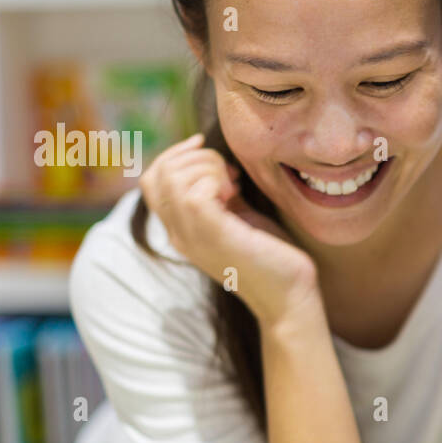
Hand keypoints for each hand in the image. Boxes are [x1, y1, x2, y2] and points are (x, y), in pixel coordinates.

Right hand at [139, 133, 319, 327]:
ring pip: (174, 178)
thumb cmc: (271, 255)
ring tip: (235, 184)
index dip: (174, 154)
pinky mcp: (214, 236)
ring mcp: (192, 237)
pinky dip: (216, 179)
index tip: (204, 146)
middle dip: (195, 157)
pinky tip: (237, 193)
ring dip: (208, 166)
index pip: (151, 179)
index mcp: (181, 229)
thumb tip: (214, 160)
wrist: (290, 296)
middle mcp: (179, 234)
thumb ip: (220, 193)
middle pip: (158, 174)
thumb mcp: (238, 216)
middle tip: (230, 173)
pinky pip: (195, 192)